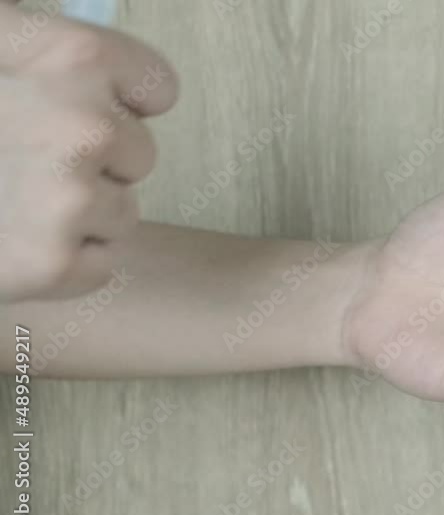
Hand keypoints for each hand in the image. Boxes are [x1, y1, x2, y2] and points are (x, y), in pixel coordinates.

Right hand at [0, 1, 177, 301]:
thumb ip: (45, 51)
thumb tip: (102, 73)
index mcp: (70, 57)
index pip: (158, 87)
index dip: (125, 103)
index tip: (89, 109)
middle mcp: (82, 125)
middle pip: (140, 154)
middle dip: (94, 162)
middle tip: (19, 160)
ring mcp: (69, 199)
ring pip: (122, 212)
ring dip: (78, 214)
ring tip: (8, 201)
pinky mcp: (53, 265)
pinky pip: (100, 263)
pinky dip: (63, 263)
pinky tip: (8, 240)